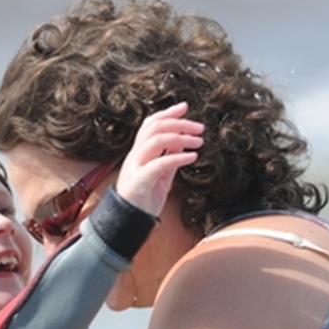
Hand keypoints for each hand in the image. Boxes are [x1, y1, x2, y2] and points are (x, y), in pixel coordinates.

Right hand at [114, 102, 202, 216]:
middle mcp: (136, 156)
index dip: (167, 113)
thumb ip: (170, 156)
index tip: (184, 107)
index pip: (150, 124)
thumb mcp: (161, 174)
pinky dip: (178, 158)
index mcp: (140, 152)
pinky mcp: (139, 182)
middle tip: (199, 128)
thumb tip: (183, 141)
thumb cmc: (144, 198)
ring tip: (198, 142)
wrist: (129, 222)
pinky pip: (159, 164)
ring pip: (155, 141)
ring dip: (180, 138)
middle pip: (154, 128)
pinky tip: (192, 157)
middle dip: (179, 123)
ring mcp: (135, 168)